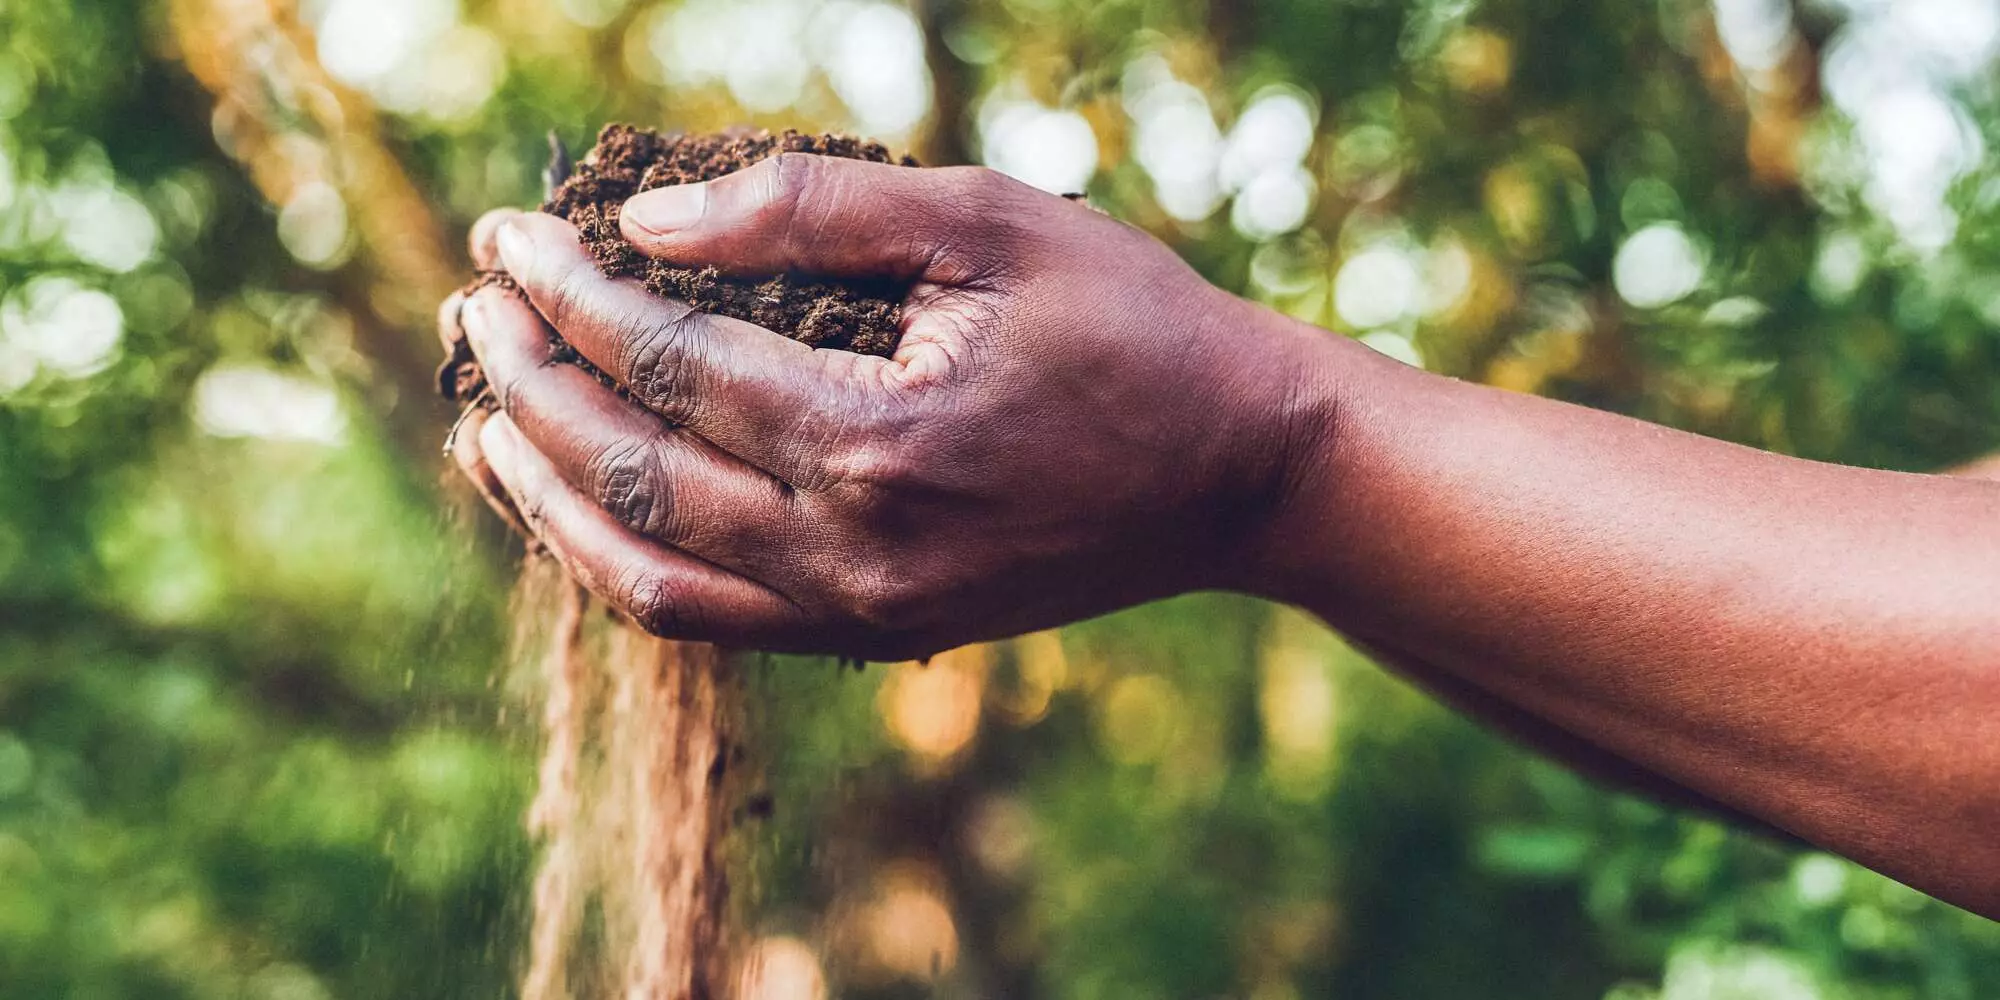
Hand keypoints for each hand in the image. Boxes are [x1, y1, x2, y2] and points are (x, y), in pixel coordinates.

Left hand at [451, 155, 1342, 657]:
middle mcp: (854, 553)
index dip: (571, 297)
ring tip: (483, 421)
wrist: (1241, 472)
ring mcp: (863, 615)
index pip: (669, 366)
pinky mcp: (878, 638)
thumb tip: (649, 225)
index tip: (508, 238)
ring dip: (546, 495)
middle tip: (475, 308)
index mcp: (881, 442)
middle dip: (528, 386)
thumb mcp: (989, 223)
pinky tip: (581, 499)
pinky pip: (710, 616)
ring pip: (646, 574)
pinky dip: (624, 557)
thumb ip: (813, 212)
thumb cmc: (1131, 325)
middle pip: (631, 472)